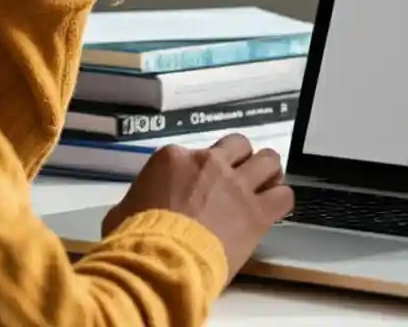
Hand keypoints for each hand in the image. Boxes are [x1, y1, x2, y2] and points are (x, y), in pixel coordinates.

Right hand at [101, 135, 293, 281]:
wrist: (160, 262)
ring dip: (267, 173)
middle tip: (236, 181)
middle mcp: (210, 163)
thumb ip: (139, 200)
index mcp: (174, 159)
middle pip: (238, 146)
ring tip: (263, 189)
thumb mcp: (123, 211)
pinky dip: (280, 200)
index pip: (196, 153)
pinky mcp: (257, 212)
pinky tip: (272, 210)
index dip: (200, 172)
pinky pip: (284, 196)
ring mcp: (237, 185)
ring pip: (269, 160)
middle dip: (240, 161)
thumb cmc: (135, 239)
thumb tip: (138, 208)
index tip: (198, 190)